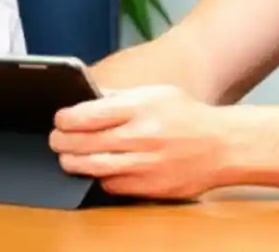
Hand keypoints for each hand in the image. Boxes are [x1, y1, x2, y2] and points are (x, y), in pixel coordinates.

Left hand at [49, 85, 232, 199]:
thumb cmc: (188, 116)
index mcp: (139, 108)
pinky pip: (111, 185)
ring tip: (67, 157)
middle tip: (56, 140)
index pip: (87, 114)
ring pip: (92, 167)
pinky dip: (99, 178)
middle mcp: (140, 136)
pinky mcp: (148, 186)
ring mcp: (144, 164)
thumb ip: (120, 96)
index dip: (65, 119)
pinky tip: (97, 169)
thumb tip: (87, 97)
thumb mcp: (156, 93)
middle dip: (61, 142)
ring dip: (72, 163)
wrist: (222, 146)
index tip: (59, 119)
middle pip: (83, 143)